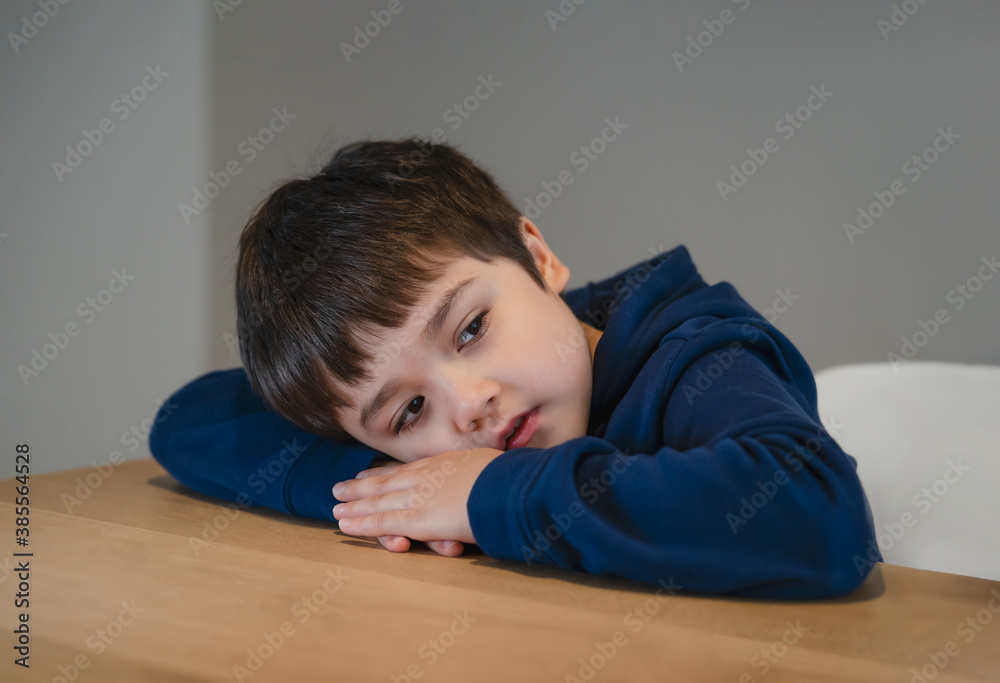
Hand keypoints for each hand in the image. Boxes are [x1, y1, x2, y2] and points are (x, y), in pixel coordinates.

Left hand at [332, 448, 504, 549]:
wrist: (508, 487)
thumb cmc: (509, 478)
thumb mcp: (493, 466)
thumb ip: (482, 472)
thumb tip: (489, 473)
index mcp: (444, 464)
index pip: (408, 469)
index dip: (387, 471)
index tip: (369, 471)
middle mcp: (425, 476)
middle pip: (386, 481)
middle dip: (362, 485)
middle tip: (341, 487)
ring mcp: (418, 496)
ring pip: (377, 501)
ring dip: (354, 504)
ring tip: (335, 506)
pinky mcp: (416, 519)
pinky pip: (382, 522)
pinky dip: (361, 523)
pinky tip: (344, 524)